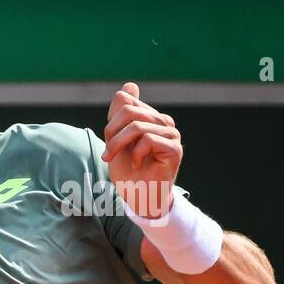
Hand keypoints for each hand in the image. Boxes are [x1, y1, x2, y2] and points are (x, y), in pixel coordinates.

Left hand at [101, 82, 182, 217]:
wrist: (138, 197)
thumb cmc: (127, 171)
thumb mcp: (116, 139)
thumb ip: (121, 114)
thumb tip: (129, 85)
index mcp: (151, 117)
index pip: (124, 101)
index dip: (110, 122)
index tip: (109, 142)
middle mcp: (164, 122)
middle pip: (128, 111)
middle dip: (112, 134)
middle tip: (110, 154)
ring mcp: (172, 134)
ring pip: (137, 126)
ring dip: (119, 145)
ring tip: (120, 161)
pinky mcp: (175, 148)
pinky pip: (148, 139)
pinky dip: (136, 154)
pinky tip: (138, 165)